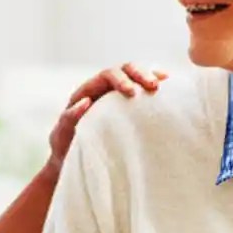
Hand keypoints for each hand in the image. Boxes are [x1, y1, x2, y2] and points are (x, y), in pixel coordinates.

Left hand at [44, 63, 168, 179]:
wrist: (71, 162)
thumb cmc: (65, 149)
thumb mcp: (61, 136)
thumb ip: (69, 118)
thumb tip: (85, 101)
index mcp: (88, 91)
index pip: (107, 75)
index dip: (121, 79)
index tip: (132, 92)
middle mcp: (104, 89)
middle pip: (125, 69)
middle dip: (140, 73)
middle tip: (154, 86)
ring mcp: (118, 97)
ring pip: (137, 77)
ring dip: (151, 76)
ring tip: (165, 83)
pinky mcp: (129, 108)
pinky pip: (144, 92)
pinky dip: (156, 87)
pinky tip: (171, 89)